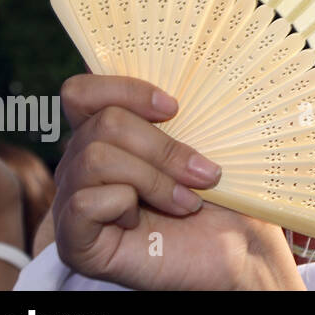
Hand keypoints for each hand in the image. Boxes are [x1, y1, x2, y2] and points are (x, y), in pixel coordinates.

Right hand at [53, 74, 303, 289]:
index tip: (175, 107)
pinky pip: (84, 201)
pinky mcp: (75, 239)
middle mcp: (83, 164)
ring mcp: (75, 201)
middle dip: (163, 146)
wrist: (239, 252)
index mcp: (109, 135)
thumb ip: (188, 108)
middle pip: (102, 123)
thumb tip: (194, 61)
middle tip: (203, 173)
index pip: (82, 90)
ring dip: (154, 178)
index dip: (123, 88)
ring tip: (187, 201)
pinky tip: (147, 223)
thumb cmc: (226, 195)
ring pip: (95, 158)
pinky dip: (126, 206)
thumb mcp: (210, 142)